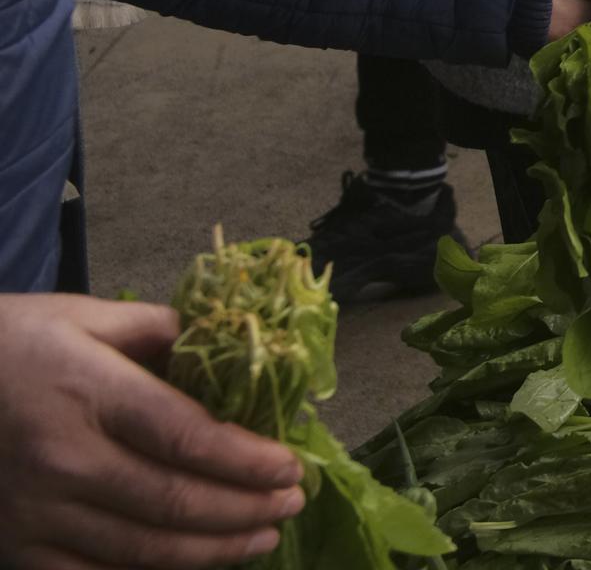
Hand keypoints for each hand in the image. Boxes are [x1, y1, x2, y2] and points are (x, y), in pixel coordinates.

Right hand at [0, 294, 306, 569]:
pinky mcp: (14, 546)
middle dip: (244, 509)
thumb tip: (231, 347)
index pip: (185, 437)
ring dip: (212, 550)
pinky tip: (190, 564)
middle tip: (291, 503)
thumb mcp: (83, 317)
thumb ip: (159, 331)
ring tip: (260, 538)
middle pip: (172, 501)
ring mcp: (34, 512)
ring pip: (141, 549)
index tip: (291, 467)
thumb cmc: (12, 345)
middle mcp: (61, 459)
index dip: (247, 460)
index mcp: (87, 392)